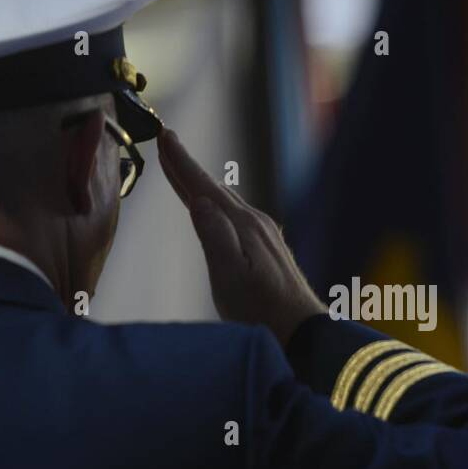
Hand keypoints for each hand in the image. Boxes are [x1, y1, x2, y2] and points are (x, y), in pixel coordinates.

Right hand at [158, 129, 325, 345]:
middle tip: (167, 143)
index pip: (204, 187)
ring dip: (202, 184)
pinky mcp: (268, 249)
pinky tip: (215, 209)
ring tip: (182, 172)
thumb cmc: (262, 312)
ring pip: (226, 201)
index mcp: (243, 226)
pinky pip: (235, 215)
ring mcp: (264, 235)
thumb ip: (214, 236)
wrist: (303, 333)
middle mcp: (255, 223)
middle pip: (214, 188)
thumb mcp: (229, 277)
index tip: (165, 135)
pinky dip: (216, 203)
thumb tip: (199, 200)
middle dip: (188, 167)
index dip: (182, 162)